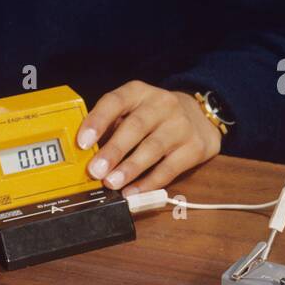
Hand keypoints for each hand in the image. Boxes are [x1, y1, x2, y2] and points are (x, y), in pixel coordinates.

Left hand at [75, 81, 221, 193]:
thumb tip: (85, 155)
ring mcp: (181, 125)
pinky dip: (149, 182)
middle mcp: (162, 105)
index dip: (98, 121)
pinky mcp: (194, 147)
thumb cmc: (155, 117)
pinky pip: (169, 168)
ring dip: (130, 168)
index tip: (83, 142)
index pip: (115, 101)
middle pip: (136, 127)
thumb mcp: (133, 109)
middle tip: (96, 170)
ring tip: (112, 183)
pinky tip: (133, 192)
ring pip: (153, 148)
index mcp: (139, 92)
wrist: (201, 116)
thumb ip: (112, 126)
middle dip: (114, 150)